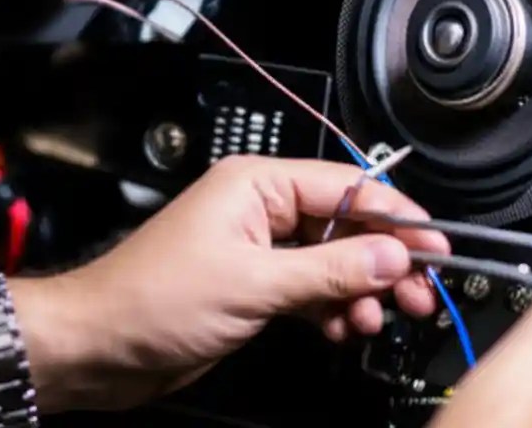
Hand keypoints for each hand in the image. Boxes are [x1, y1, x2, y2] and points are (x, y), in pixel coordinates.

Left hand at [18, 156, 447, 410]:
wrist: (98, 348)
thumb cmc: (152, 300)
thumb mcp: (253, 284)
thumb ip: (329, 271)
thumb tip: (391, 256)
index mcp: (258, 185)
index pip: (347, 188)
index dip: (395, 218)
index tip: (434, 246)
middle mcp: (262, 211)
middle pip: (346, 227)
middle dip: (383, 261)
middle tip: (418, 293)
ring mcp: (260, 250)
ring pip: (333, 263)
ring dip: (360, 291)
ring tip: (377, 317)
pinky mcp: (255, 287)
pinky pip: (312, 290)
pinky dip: (333, 309)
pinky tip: (345, 328)